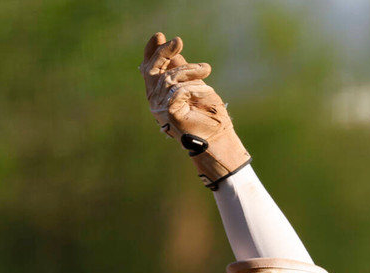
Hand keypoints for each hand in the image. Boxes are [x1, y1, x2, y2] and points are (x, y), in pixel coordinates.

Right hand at [140, 32, 249, 187]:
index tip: (159, 36)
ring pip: (169, 78)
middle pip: (152, 70)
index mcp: (161, 94)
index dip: (152, 52)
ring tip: (205, 70)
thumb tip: (175, 52)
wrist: (220, 140)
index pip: (150, 70)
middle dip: (164, 53)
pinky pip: (178, 89)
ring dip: (189, 71)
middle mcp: (156, 101)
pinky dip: (193, 87)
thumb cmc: (210, 116)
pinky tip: (205, 91)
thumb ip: (183, 71)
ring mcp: (159, 108)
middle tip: (178, 41)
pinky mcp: (168, 112)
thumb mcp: (196, 86)